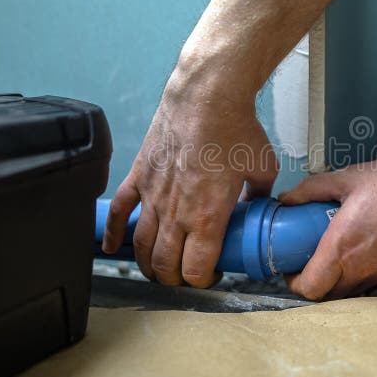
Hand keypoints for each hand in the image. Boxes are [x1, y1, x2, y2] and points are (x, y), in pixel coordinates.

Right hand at [102, 70, 277, 286]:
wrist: (207, 96)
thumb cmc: (236, 128)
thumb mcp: (263, 168)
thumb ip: (260, 194)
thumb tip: (259, 203)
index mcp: (208, 217)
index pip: (194, 270)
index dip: (202, 280)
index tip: (210, 274)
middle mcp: (176, 213)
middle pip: (164, 265)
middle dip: (174, 278)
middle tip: (184, 273)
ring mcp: (153, 196)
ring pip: (140, 246)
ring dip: (147, 264)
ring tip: (157, 268)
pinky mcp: (138, 176)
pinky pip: (120, 212)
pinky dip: (113, 233)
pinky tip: (113, 247)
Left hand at [278, 149, 376, 299]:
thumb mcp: (349, 178)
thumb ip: (312, 189)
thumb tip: (287, 199)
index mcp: (343, 246)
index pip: (309, 288)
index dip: (293, 282)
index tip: (288, 266)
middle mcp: (360, 268)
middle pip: (324, 296)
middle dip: (310, 283)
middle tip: (304, 260)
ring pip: (346, 293)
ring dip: (331, 281)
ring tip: (328, 254)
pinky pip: (365, 283)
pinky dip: (353, 275)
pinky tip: (355, 249)